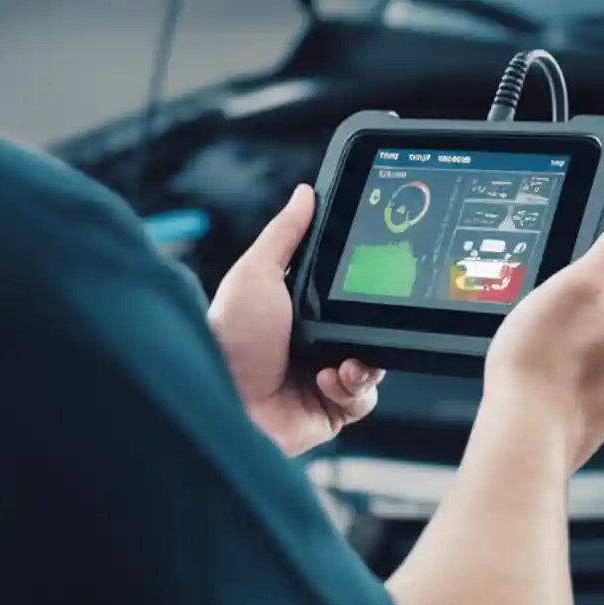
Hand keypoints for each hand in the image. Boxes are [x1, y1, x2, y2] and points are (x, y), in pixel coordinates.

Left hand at [208, 184, 383, 456]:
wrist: (226, 404)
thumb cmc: (230, 339)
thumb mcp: (257, 274)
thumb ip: (285, 234)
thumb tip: (306, 193)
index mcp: (299, 311)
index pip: (345, 292)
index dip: (363, 286)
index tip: (377, 276)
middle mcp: (313, 345)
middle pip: (367, 327)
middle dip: (372, 326)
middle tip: (361, 323)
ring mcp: (324, 379)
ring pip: (374, 363)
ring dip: (364, 361)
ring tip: (341, 360)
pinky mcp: (331, 410)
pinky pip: (364, 397)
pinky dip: (353, 388)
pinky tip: (329, 380)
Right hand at [483, 209, 603, 472]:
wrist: (527, 435)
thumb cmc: (543, 358)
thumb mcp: (578, 283)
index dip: (594, 269)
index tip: (564, 283)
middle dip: (588, 306)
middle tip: (547, 318)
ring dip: (579, 342)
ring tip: (544, 351)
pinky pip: (592, 379)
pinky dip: (573, 375)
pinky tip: (547, 379)